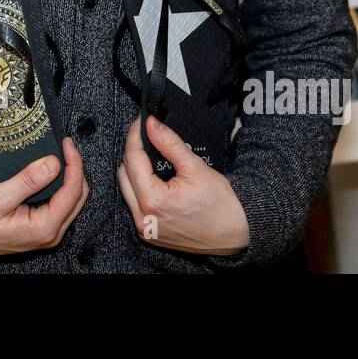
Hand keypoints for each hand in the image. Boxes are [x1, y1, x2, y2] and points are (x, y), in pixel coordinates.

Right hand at [0, 137, 87, 258]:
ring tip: (62, 154)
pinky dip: (62, 185)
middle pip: (78, 197)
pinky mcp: (42, 227)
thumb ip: (27, 181)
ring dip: (70, 176)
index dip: (74, 165)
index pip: (71, 192)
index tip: (66, 144)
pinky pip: (62, 204)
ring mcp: (48, 232)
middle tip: (65, 146)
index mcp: (43, 228)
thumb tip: (53, 164)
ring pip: (72, 200)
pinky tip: (54, 171)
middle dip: (75, 169)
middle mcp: (51, 233)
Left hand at [117, 114, 249, 254]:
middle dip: (133, 152)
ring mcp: (144, 228)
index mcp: (153, 201)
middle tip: (147, 136)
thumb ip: (169, 143)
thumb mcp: (195, 168)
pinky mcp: (148, 232)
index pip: (132, 159)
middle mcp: (143, 217)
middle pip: (124, 174)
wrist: (233, 236)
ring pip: (126, 189)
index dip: (135, 136)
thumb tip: (151, 124)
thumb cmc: (220, 205)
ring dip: (134, 170)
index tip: (142, 122)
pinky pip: (134, 204)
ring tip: (151, 156)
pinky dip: (139, 188)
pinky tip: (153, 178)